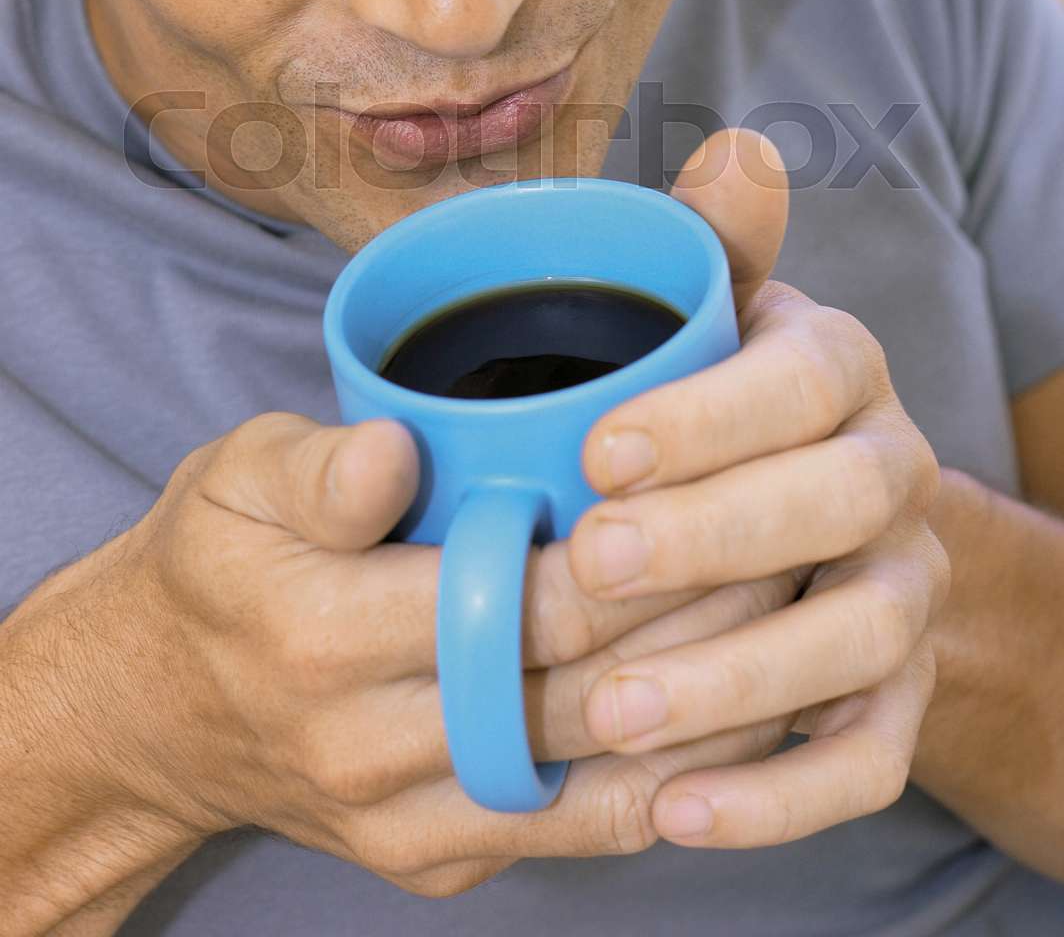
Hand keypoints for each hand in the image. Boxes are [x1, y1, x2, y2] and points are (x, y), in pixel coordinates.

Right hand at [106, 409, 809, 900]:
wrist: (153, 713)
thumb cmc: (212, 567)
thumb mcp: (233, 481)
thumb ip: (316, 469)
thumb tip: (399, 452)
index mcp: (322, 638)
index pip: (513, 597)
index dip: (630, 549)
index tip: (718, 483)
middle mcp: (369, 749)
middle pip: (576, 687)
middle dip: (699, 614)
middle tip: (794, 536)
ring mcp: (409, 822)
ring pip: (599, 774)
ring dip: (709, 700)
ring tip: (794, 615)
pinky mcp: (439, 861)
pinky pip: (580, 831)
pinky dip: (670, 778)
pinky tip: (742, 715)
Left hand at [568, 128, 951, 849]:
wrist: (800, 517)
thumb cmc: (715, 400)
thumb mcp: (712, 313)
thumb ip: (711, 242)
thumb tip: (741, 146)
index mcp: (837, 369)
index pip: (807, 377)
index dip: (713, 416)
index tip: (597, 452)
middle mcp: (892, 473)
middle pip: (838, 504)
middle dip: (717, 537)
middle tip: (590, 567)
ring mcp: (905, 589)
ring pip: (857, 638)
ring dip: (737, 680)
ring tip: (612, 711)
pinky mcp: (898, 697)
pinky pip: (869, 760)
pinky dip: (780, 798)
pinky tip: (673, 815)